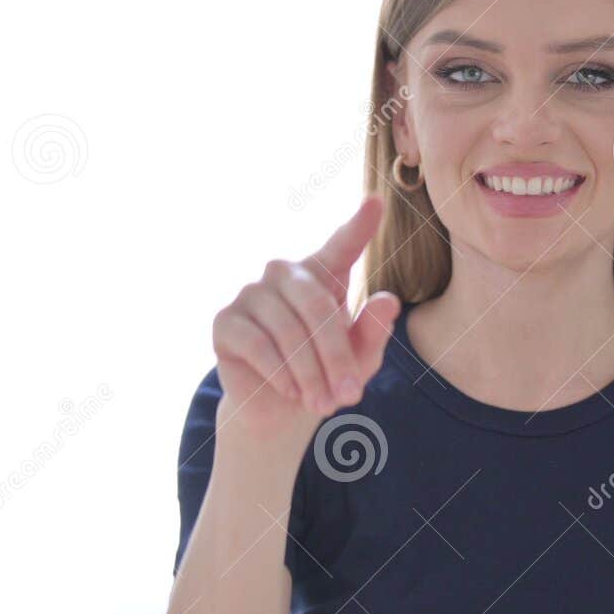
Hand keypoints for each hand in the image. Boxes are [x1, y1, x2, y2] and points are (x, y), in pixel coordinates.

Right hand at [211, 194, 401, 436]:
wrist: (281, 412)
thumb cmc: (326, 375)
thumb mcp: (359, 359)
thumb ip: (374, 330)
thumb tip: (388, 301)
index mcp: (322, 274)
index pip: (342, 244)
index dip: (359, 224)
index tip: (377, 201)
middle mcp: (284, 274)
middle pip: (316, 306)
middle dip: (336, 356)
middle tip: (350, 395)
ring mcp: (251, 294)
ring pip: (287, 330)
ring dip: (310, 373)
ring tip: (322, 403)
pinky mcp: (225, 321)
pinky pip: (258, 345)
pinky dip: (280, 373)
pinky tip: (292, 392)